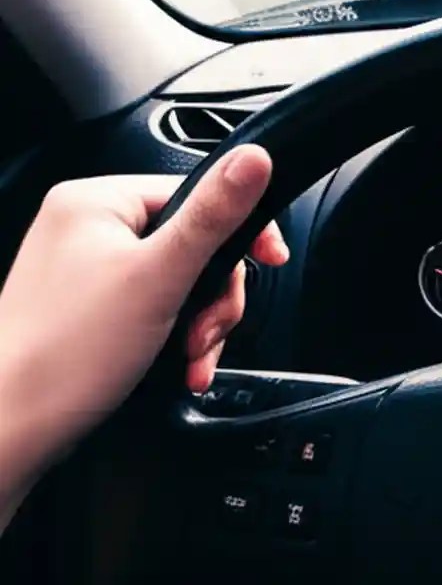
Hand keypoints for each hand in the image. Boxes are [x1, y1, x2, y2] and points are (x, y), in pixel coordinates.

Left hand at [0, 145, 281, 493]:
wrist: (13, 425)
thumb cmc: (68, 353)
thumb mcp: (160, 277)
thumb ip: (213, 216)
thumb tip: (254, 159)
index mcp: (97, 202)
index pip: (196, 196)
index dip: (239, 234)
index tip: (272, 260)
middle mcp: (88, 228)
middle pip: (194, 244)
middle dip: (213, 298)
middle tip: (205, 333)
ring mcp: (89, 269)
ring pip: (181, 283)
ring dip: (200, 325)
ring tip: (189, 357)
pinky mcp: (93, 309)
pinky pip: (158, 308)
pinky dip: (176, 339)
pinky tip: (177, 366)